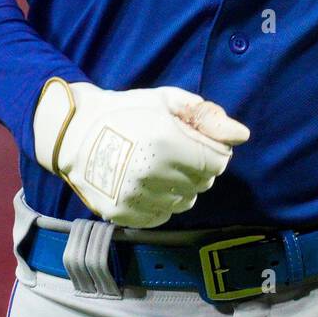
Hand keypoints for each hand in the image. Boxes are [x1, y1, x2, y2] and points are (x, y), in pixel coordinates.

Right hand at [33, 78, 249, 227]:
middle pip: (204, 183)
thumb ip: (206, 116)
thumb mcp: (167, 101)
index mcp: (166, 142)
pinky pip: (164, 215)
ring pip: (186, 202)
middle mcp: (152, 174)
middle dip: (198, 167)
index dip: (212, 150)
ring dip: (182, 186)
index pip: (217, 162)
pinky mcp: (124, 215)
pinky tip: (147, 182)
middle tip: (175, 151)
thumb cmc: (127, 112)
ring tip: (160, 166)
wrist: (76, 134)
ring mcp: (136, 198)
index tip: (196, 141)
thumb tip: (241, 135)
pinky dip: (162, 201)